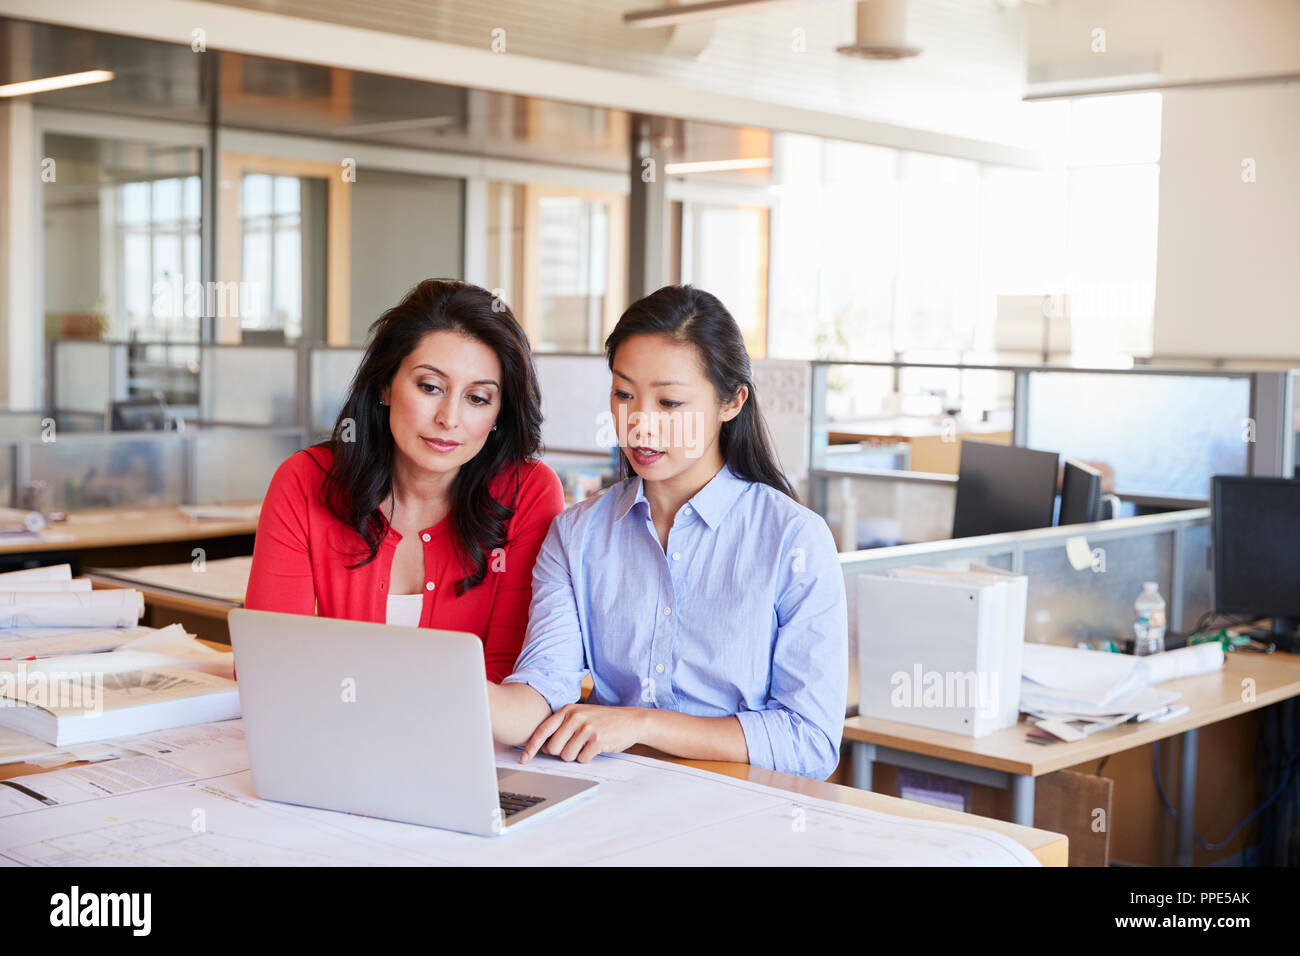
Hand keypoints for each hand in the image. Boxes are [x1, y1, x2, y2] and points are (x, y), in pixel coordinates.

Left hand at [520, 703, 646, 764]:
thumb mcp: (581, 715)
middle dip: (560, 753)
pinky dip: (587, 758)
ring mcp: (586, 728)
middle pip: (552, 748)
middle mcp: (575, 717)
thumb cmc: (603, 720)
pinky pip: (582, 759)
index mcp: (568, 710)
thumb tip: (542, 747)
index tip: (524, 759)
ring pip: (566, 755)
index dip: (531, 747)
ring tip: (586, 745)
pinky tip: (596, 748)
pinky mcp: (597, 740)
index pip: (542, 730)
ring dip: (575, 756)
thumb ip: (562, 726)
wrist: (631, 720)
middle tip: (573, 747)